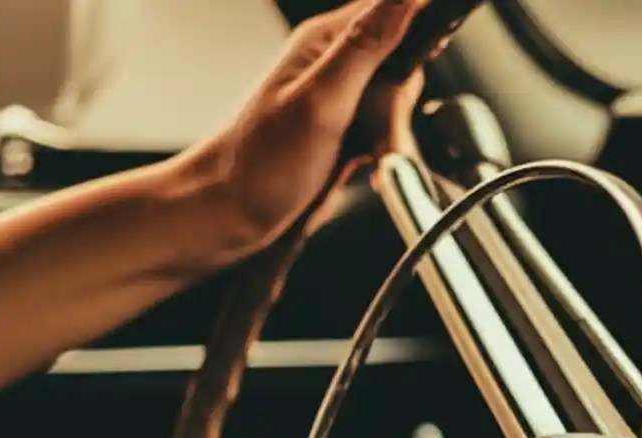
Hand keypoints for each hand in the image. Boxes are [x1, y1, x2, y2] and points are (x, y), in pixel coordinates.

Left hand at [174, 0, 427, 267]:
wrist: (227, 214)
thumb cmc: (257, 162)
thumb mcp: (323, 99)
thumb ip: (367, 44)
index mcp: (324, 42)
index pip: (393, 10)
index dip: (415, 41)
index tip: (407, 78)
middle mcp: (332, 64)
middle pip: (402, 65)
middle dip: (400, 106)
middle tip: (379, 134)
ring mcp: (337, 100)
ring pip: (396, 104)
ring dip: (393, 136)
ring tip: (371, 160)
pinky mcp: (342, 132)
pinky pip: (384, 133)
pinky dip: (385, 154)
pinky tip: (367, 170)